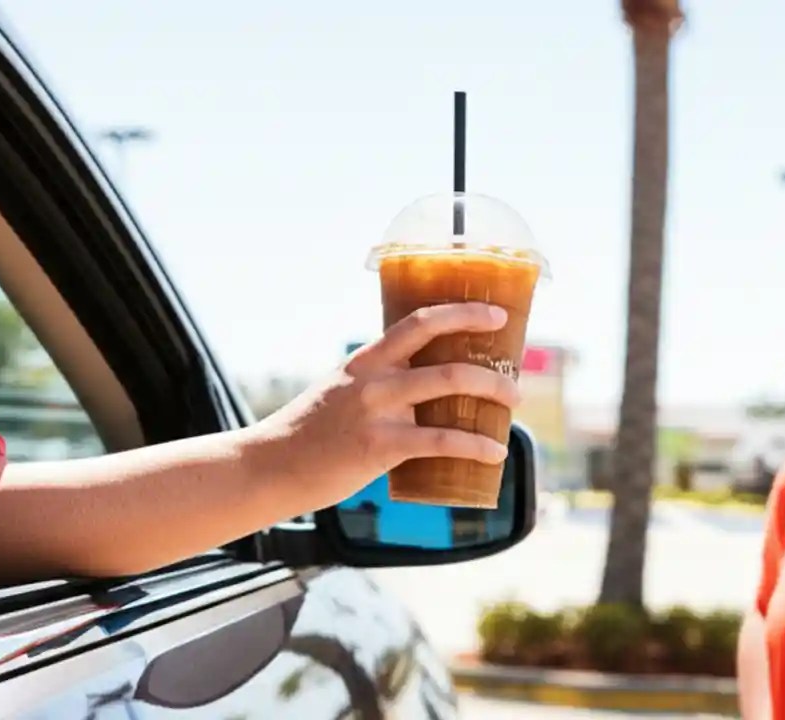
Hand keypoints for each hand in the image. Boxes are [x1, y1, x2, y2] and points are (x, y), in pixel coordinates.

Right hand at [251, 302, 520, 510]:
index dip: (461, 313)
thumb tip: (420, 396)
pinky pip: (441, 440)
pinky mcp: (379, 446)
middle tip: (515, 378)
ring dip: (492, 393)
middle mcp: (373, 378)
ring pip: (449, 387)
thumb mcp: (339, 394)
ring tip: (512, 406)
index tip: (494, 313)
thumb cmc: (307, 436)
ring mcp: (376, 410)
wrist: (270, 465)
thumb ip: (376, 389)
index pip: (419, 321)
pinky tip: (493, 452)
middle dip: (489, 364)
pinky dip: (475, 445)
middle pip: (444, 353)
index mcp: (365, 361)